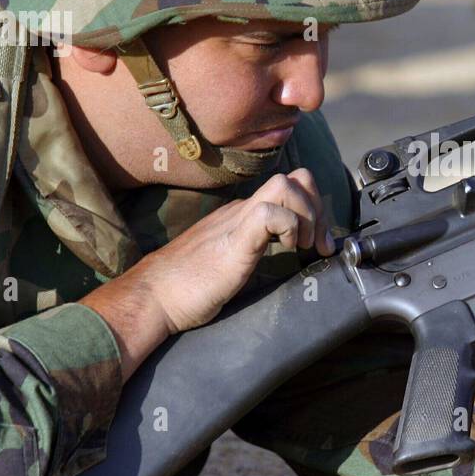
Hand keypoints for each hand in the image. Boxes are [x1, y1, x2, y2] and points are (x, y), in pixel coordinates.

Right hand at [82, 169, 335, 377]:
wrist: (153, 297)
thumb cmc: (187, 289)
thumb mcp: (232, 263)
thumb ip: (254, 251)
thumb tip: (282, 255)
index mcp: (243, 215)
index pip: (290, 188)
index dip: (314, 209)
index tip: (322, 244)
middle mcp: (242, 210)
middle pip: (296, 178)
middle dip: (319, 208)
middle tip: (320, 244)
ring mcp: (237, 221)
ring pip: (287, 185)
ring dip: (308, 214)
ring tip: (304, 246)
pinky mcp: (234, 239)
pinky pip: (270, 212)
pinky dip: (290, 227)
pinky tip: (286, 249)